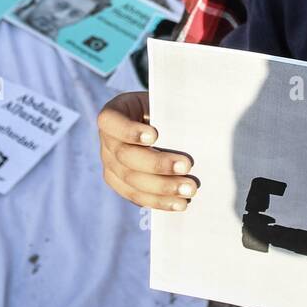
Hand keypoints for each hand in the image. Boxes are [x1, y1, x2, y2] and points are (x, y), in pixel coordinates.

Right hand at [98, 91, 195, 210]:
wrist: (159, 125)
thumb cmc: (164, 110)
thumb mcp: (165, 103)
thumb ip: (173, 112)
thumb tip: (198, 126)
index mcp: (113, 114)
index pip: (111, 122)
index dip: (130, 131)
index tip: (155, 135)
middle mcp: (107, 140)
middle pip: (125, 156)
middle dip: (157, 164)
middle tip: (187, 166)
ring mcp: (110, 164)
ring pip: (131, 180)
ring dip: (162, 188)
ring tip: (188, 190)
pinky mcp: (119, 184)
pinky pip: (137, 196)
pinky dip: (159, 201)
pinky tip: (179, 203)